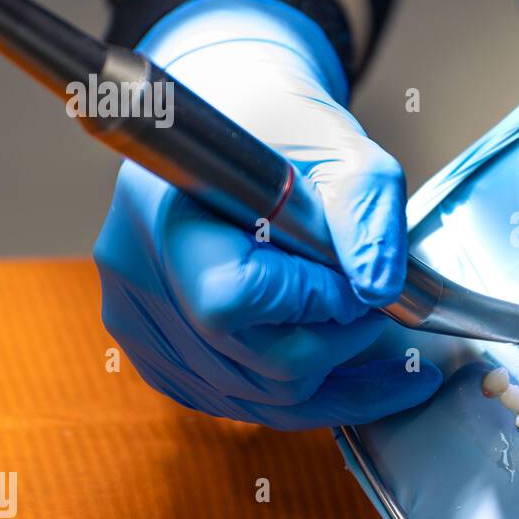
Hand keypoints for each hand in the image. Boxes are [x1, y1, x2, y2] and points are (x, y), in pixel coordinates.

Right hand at [94, 0, 439, 427]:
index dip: (315, 302)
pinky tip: (345, 376)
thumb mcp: (346, 153)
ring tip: (381, 350)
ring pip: (248, 397)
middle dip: (335, 345)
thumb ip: (369, 215)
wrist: (235, 118)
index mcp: (167, 210)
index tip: (357, 281)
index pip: (235, 299)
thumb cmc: (284, 127)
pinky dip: (297, 395)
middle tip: (374, 310)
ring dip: (328, 382)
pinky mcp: (157, 348)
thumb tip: (378, 290)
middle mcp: (137, 273)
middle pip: (249, 363)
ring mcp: (138, 318)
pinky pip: (232, 400)